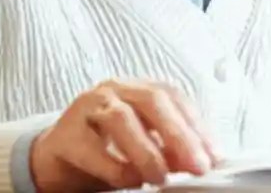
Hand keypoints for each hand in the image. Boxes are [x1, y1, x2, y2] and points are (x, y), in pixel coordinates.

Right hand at [30, 79, 216, 192]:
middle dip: (179, 134)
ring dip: (146, 150)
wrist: (56, 163)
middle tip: (197, 166)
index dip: (197, 126)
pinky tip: (129, 180)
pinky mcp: (63, 133)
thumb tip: (200, 160)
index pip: (175, 98)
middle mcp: (114, 90)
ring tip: (160, 177)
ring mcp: (86, 107)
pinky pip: (90, 147)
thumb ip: (170, 150)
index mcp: (139, 89)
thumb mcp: (145, 149)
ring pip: (120, 118)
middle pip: (152, 101)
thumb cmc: (106, 152)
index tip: (214, 156)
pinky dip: (114, 166)